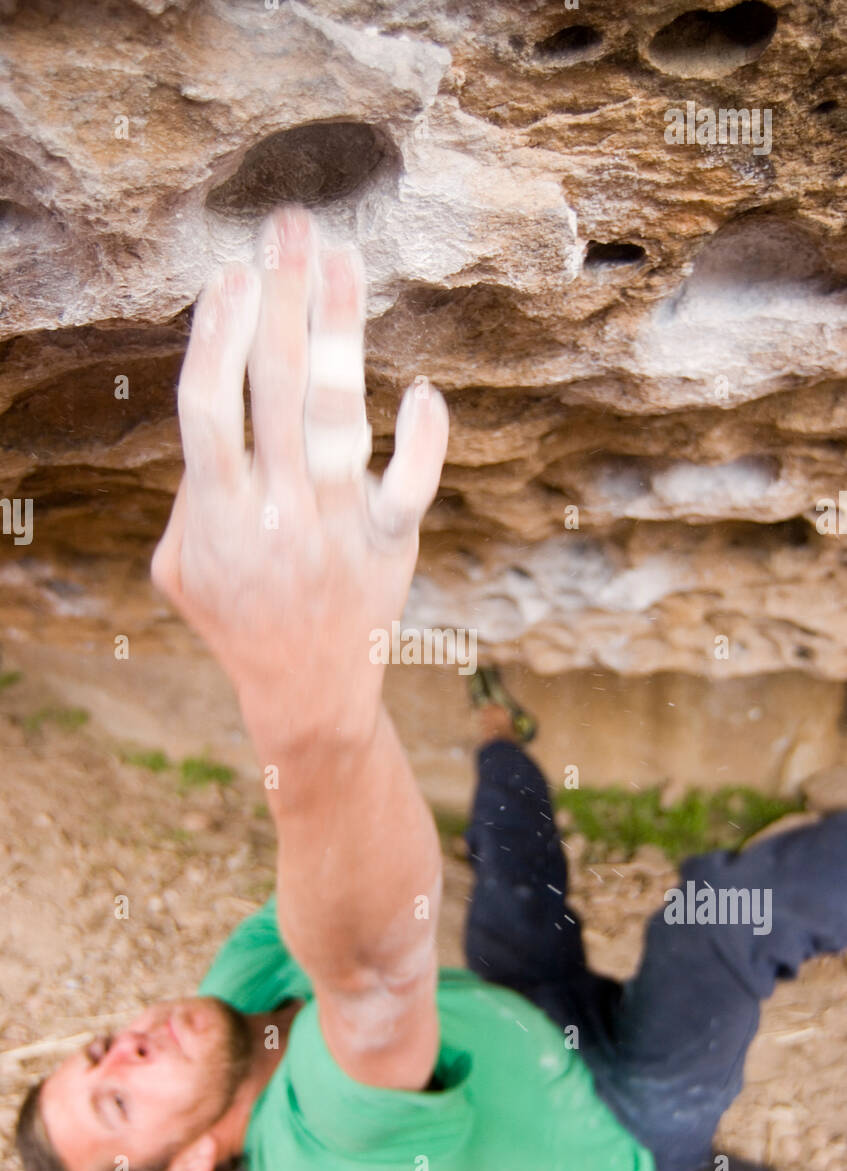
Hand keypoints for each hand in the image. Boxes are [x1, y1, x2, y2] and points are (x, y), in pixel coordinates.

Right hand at [151, 205, 448, 748]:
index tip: (235, 272)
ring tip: (346, 261)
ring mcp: (335, 529)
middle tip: (293, 226)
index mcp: (216, 513)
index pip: (207, 406)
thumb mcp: (180, 568)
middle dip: (283, 296)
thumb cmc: (239, 622)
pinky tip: (422, 390)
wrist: (306, 696)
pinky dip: (423, 440)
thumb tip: (214, 421)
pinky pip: (410, 486)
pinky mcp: (388, 546)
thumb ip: (189, 496)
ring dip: (342, 332)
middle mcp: (275, 514)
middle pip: (275, 387)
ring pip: (339, 417)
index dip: (219, 333)